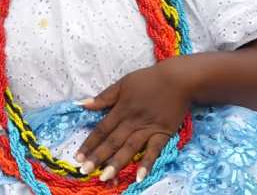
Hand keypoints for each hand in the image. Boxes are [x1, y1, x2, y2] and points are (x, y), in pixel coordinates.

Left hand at [76, 60, 191, 182]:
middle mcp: (132, 121)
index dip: (89, 144)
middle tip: (85, 171)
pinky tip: (140, 176)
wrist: (178, 79)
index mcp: (121, 109)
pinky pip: (154, 150)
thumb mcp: (122, 83)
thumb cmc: (148, 80)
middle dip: (98, 157)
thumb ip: (104, 97)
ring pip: (130, 148)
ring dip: (117, 163)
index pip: (102, 130)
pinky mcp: (163, 134)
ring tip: (106, 176)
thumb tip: (83, 104)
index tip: (78, 157)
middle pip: (113, 141)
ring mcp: (148, 128)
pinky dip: (147, 163)